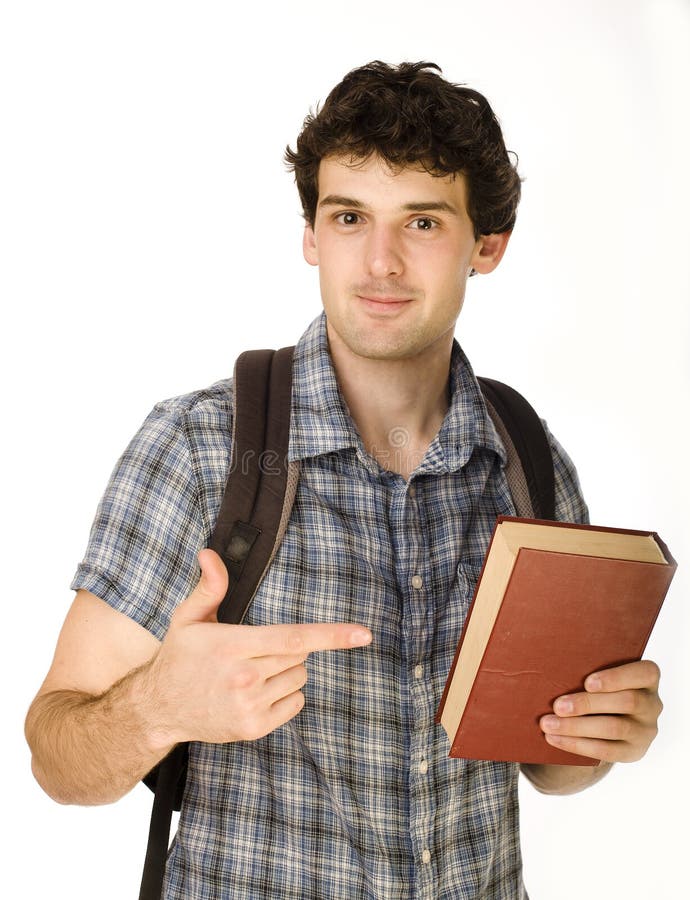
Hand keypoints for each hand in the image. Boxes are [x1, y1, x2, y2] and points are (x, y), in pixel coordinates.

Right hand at [146, 548, 372, 747]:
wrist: (159, 708)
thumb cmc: (180, 657)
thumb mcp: (188, 617)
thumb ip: (209, 586)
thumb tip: (210, 553)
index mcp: (230, 646)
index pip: (292, 638)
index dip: (332, 635)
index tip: (363, 633)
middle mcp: (243, 678)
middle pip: (299, 656)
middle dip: (287, 648)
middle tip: (253, 651)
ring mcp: (249, 707)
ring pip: (300, 677)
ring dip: (286, 670)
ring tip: (250, 673)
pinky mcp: (254, 729)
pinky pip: (296, 703)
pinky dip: (286, 695)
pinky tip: (255, 693)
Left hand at [539, 660, 661, 762]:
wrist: (602, 718)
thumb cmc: (596, 686)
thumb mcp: (598, 672)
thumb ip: (587, 667)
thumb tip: (551, 662)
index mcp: (647, 677)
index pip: (643, 673)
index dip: (616, 678)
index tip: (587, 683)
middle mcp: (652, 704)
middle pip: (627, 702)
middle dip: (588, 704)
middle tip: (557, 706)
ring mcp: (645, 730)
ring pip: (614, 728)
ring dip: (577, 727)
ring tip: (549, 724)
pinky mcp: (633, 751)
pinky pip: (606, 751)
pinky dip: (577, 744)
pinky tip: (554, 738)